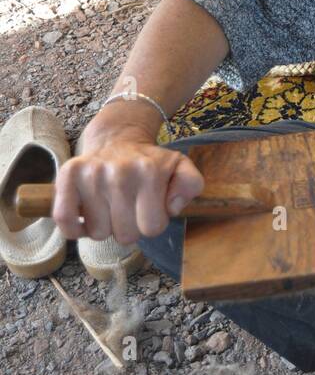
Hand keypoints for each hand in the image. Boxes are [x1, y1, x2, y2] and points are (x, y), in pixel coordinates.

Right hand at [52, 118, 204, 242]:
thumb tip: (172, 206)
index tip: (149, 208)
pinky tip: (87, 215)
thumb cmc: (150, 163)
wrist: (117, 139)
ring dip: (105, 226)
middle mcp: (119, 172)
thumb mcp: (180, 167)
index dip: (152, 223)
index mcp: (149, 172)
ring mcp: (91, 174)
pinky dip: (75, 227)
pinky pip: (65, 220)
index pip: (152, 228)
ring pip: (98, 233)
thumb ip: (190, 185)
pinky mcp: (67, 176)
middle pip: (125, 235)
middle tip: (128, 207)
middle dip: (129, 227)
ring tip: (110, 205)